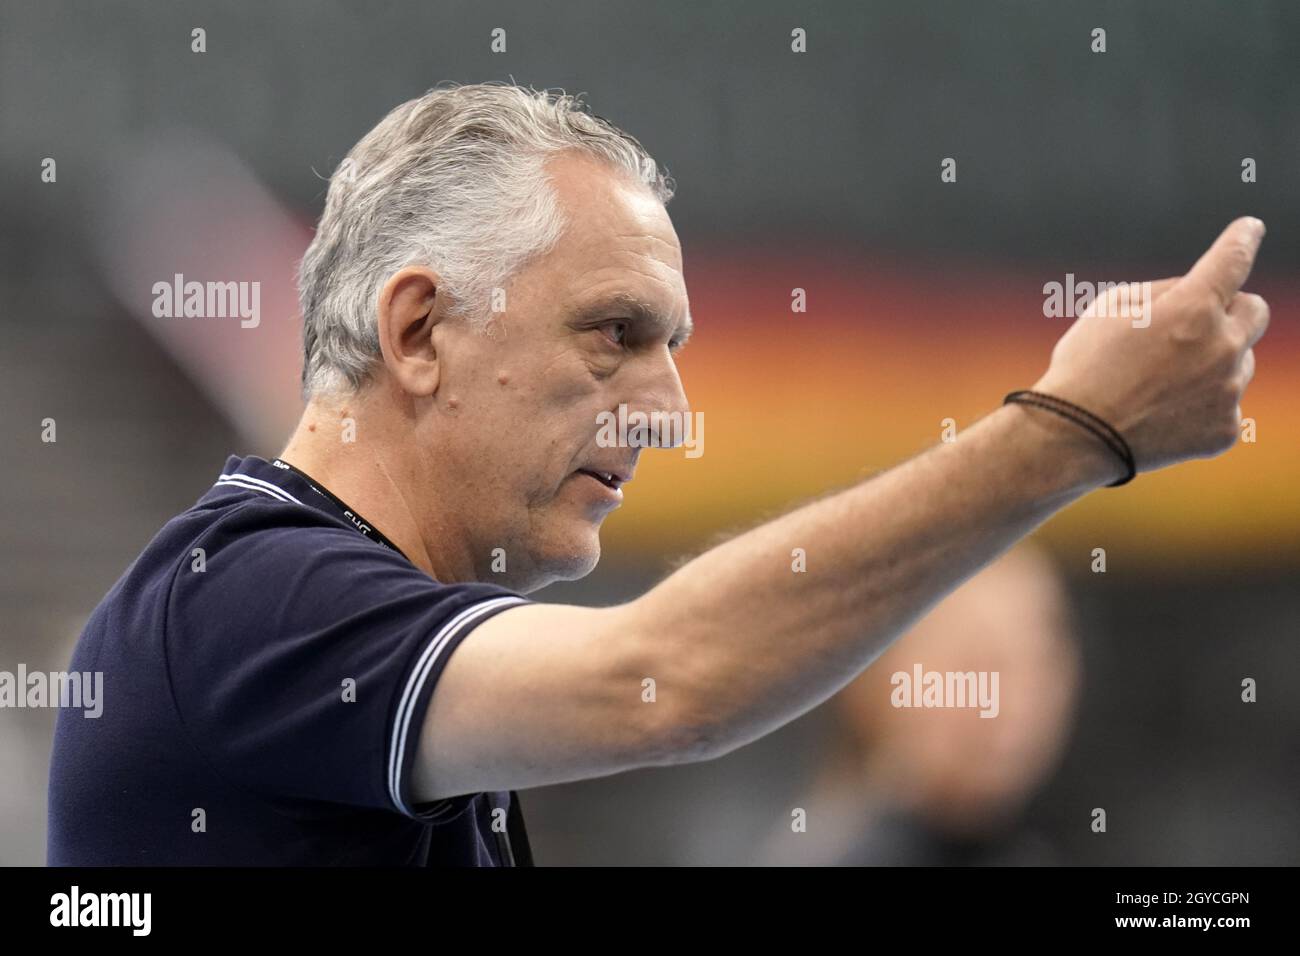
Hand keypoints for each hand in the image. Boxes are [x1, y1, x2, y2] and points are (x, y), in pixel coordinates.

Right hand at [1032, 217, 1269, 474]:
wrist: (1073, 439)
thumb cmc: (1083, 368)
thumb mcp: (1108, 309)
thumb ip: (1162, 291)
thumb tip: (1194, 292)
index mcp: (1193, 308)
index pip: (1232, 259)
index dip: (1242, 239)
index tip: (1249, 230)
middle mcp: (1223, 346)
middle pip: (1255, 311)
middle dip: (1231, 311)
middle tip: (1196, 326)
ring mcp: (1228, 391)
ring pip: (1239, 362)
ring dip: (1212, 362)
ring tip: (1160, 383)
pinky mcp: (1225, 429)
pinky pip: (1224, 406)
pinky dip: (1201, 406)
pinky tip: (1163, 413)